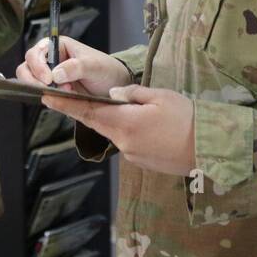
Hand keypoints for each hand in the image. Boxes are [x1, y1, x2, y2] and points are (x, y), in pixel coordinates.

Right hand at [16, 36, 132, 96]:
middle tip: (50, 88)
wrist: (115, 85)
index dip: (38, 66)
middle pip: (26, 67)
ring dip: (41, 89)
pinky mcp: (53, 90)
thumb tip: (56, 74)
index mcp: (57, 46)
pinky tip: (64, 97)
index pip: (35, 53)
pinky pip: (41, 94)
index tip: (49, 79)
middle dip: (35, 80)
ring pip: (30, 82)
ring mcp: (49, 75)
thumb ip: (76, 67)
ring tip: (64, 92)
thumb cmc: (106, 69)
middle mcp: (50, 59)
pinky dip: (48, 97)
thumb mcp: (94, 65)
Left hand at [43, 85, 196, 175]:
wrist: (210, 148)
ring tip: (138, 111)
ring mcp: (132, 155)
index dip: (65, 104)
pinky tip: (150, 127)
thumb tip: (113, 94)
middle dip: (86, 110)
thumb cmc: (188, 118)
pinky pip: (129, 143)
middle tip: (68, 97)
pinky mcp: (142, 162)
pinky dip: (131, 132)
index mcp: (125, 123)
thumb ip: (132, 94)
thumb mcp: (160, 96)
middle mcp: (123, 143)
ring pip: (116, 133)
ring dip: (117, 121)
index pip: (87, 112)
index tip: (46, 97)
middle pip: (99, 123)